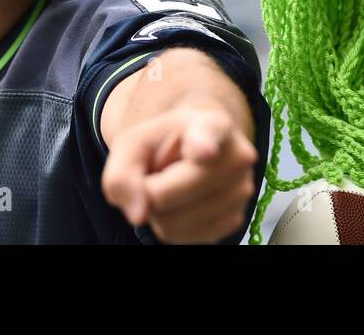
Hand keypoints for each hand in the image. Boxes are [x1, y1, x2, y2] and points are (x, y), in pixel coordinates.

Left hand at [102, 100, 257, 242]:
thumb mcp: (132, 145)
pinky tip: (182, 204)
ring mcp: (241, 191)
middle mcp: (237, 156)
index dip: (204, 145)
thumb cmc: (163, 144)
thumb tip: (139, 215)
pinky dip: (172, 227)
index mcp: (213, 125)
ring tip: (171, 187)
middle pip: (166, 195)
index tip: (205, 151)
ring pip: (173, 223)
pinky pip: (184, 238)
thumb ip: (122, 174)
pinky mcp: (235, 219)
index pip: (208, 137)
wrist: (192, 150)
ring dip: (158, 213)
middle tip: (156, 174)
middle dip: (148, 192)